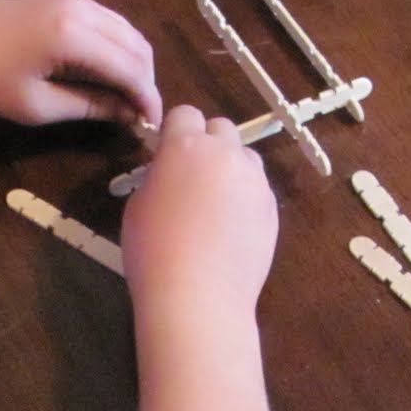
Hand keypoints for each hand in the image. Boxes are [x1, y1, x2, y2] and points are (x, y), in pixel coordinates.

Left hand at [0, 0, 161, 126]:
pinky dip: (118, 47)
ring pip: (126, 30)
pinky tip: (110, 72)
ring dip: (135, 63)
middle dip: (146, 80)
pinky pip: (108, 22)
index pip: (131, 67)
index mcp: (74, 35)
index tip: (152, 126)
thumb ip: (89, 106)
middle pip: (137, 44)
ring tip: (128, 97)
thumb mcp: (37, 105)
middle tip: (141, 114)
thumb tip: (128, 114)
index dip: (148, 98)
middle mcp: (82, 8)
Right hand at [121, 107, 278, 315]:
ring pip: (245, 157)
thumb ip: (159, 175)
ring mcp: (255, 182)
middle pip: (221, 128)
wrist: (198, 297)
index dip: (175, 132)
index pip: (185, 113)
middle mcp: (226, 155)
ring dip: (230, 167)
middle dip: (206, 144)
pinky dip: (245, 197)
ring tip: (215, 203)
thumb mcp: (138, 205)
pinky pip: (258, 189)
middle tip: (192, 176)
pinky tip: (230, 228)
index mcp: (186, 147)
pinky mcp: (272, 209)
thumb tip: (170, 172)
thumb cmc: (154, 252)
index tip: (168, 154)